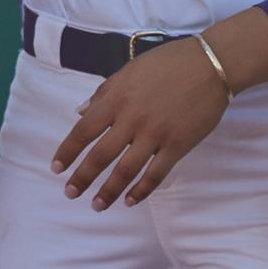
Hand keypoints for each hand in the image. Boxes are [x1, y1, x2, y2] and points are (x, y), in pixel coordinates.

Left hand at [52, 37, 229, 210]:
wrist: (210, 65)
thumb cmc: (168, 63)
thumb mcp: (129, 70)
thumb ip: (103, 93)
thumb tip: (80, 112)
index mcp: (117, 98)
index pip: (84, 131)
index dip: (68, 151)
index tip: (56, 168)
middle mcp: (132, 119)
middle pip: (101, 155)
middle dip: (83, 177)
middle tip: (70, 193)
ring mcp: (155, 134)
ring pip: (126, 170)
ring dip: (109, 191)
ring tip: (97, 205)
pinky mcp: (177, 146)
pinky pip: (156, 174)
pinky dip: (142, 190)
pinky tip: (130, 201)